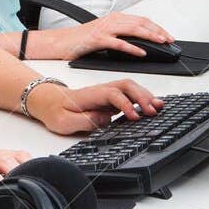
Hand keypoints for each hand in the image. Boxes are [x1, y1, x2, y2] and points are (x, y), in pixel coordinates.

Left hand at [28, 79, 163, 134]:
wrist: (50, 102)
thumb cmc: (56, 111)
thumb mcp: (64, 122)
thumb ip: (86, 120)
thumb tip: (106, 119)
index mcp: (91, 94)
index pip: (114, 95)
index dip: (126, 104)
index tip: (134, 117)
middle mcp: (101, 90)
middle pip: (126, 86)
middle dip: (142, 97)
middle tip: (153, 111)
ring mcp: (107, 93)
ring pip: (131, 88)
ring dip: (145, 96)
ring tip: (158, 107)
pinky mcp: (110, 98)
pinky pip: (130, 94)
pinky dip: (142, 98)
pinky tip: (150, 105)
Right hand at [58, 13, 174, 59]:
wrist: (59, 42)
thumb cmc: (81, 40)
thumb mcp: (105, 34)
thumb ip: (121, 35)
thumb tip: (139, 43)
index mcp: (115, 18)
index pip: (142, 20)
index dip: (158, 27)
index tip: (168, 36)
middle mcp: (112, 21)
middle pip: (141, 23)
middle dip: (158, 31)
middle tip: (170, 40)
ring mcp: (105, 29)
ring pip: (133, 30)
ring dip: (150, 36)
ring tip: (161, 42)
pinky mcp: (97, 39)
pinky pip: (119, 43)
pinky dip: (132, 47)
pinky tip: (141, 52)